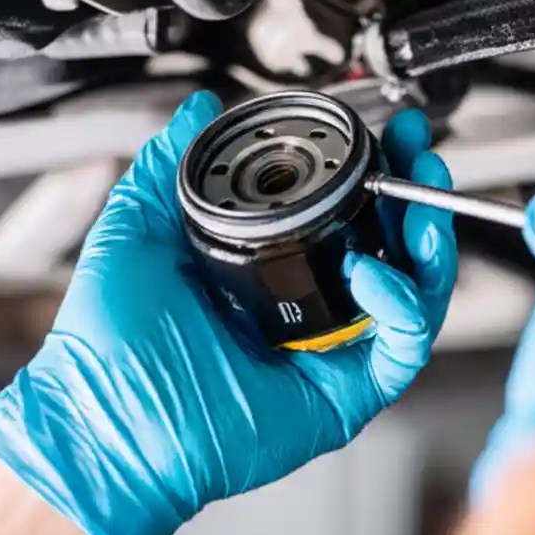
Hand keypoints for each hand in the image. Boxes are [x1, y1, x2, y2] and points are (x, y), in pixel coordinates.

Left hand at [0, 91, 456, 534]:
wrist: (106, 423)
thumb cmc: (109, 344)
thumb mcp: (135, 230)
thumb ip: (168, 166)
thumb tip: (198, 112)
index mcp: (266, 268)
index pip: (340, 211)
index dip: (369, 169)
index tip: (384, 131)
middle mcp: (306, 307)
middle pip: (392, 247)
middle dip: (415, 195)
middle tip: (418, 156)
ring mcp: (330, 351)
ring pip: (415, 296)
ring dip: (428, 246)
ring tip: (416, 208)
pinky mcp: (345, 395)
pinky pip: (402, 348)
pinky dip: (404, 305)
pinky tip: (374, 275)